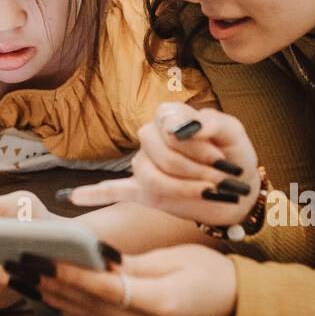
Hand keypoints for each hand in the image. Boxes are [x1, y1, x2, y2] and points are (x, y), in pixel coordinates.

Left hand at [37, 243, 238, 315]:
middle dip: (51, 283)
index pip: (105, 288)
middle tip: (17, 264)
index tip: (42, 257)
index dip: (71, 273)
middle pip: (90, 305)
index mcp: (161, 302)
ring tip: (23, 277)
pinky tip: (49, 295)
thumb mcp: (172, 258)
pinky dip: (71, 310)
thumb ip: (130, 263)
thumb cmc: (208, 270)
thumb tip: (92, 258)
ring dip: (53, 297)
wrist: (235, 301)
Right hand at [65, 103, 260, 228]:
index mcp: (170, 118)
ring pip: (148, 176)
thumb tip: (187, 127)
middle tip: (219, 180)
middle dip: (191, 169)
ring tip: (206, 192)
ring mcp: (145, 166)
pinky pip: (113, 190)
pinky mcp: (144, 192)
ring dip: (181, 187)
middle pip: (157, 153)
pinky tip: (74, 197)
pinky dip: (94, 194)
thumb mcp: (234, 133)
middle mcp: (152, 139)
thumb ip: (213, 122)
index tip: (220, 157)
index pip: (165, 124)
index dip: (192, 143)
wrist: (239, 192)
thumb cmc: (234, 157)